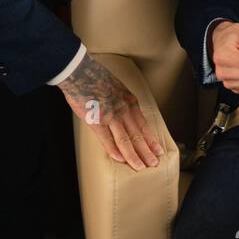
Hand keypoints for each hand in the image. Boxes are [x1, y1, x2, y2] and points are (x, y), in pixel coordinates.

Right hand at [57, 53, 162, 170]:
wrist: (81, 72)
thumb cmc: (96, 78)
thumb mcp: (117, 88)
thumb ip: (122, 102)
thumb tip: (125, 113)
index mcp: (130, 102)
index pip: (144, 125)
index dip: (151, 140)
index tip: (158, 150)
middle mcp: (124, 110)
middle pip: (138, 135)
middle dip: (147, 151)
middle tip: (154, 164)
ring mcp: (111, 116)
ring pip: (126, 140)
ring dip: (134, 156)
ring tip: (141, 167)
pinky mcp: (96, 121)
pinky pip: (107, 139)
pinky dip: (114, 151)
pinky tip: (121, 160)